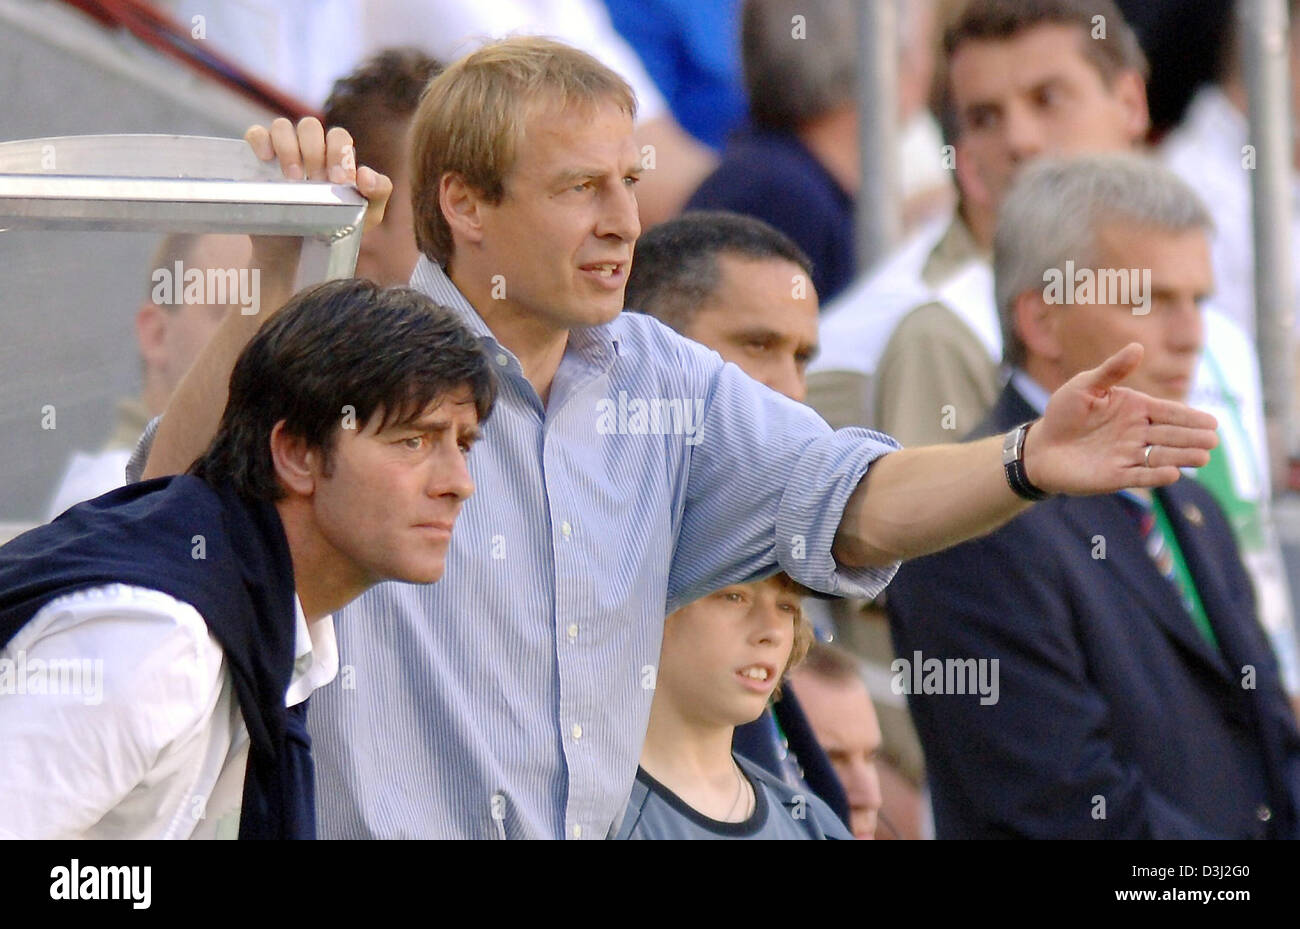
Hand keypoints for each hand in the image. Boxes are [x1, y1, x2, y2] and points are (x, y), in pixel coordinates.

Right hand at [244, 117, 392, 229]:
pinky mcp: (258, 159)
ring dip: (289, 148)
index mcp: (335, 154)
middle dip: (314, 152)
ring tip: (294, 179)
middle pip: (310, 126)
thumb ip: (378, 192)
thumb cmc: (336, 226)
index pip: (338, 137)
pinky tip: (266, 159)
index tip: (338, 181)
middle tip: (316, 181)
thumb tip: (365, 174)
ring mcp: (282, 150)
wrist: (299, 251)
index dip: (338, 154)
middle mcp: (308, 146)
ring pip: (282, 126)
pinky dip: (260, 140)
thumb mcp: (365, 215)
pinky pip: (256, 134)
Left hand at [1024, 343, 1218, 493]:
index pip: (1169, 412)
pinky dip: (1156, 475)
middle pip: (1171, 435)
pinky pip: (1141, 476)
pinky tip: (1173, 473)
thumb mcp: (1084, 386)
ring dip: (1182, 457)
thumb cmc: (1063, 414)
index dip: (1190, 417)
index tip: (1212, 422)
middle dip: (1193, 438)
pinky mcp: (1117, 476)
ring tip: (1203, 457)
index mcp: (1135, 409)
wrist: (1041, 447)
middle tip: (1213, 440)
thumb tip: (1138, 347)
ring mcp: (1129, 455)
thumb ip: (1111, 370)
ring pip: (1162, 456)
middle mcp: (1137, 432)